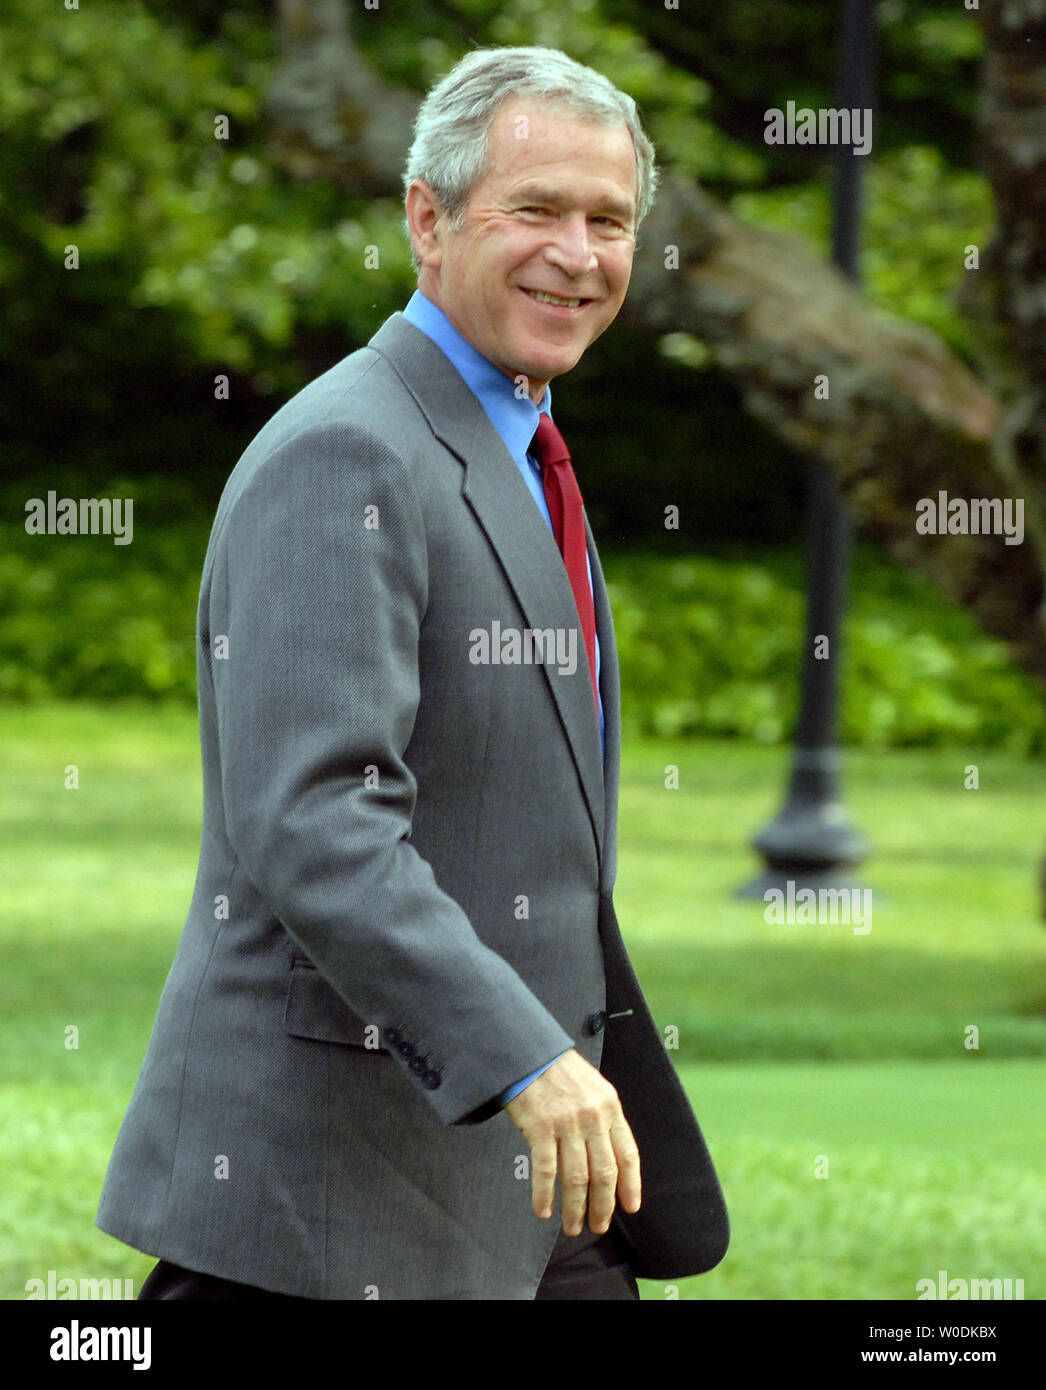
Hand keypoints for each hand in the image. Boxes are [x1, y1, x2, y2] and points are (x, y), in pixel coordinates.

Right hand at [504, 1048, 640, 1236]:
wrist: (529, 1051)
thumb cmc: (560, 1071)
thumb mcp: (593, 1088)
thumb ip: (603, 1118)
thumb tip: (610, 1158)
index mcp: (610, 1107)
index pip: (627, 1154)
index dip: (630, 1185)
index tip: (629, 1207)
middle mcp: (592, 1117)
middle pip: (604, 1173)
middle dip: (603, 1206)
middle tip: (598, 1226)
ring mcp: (566, 1123)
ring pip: (576, 1178)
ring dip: (575, 1208)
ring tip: (572, 1226)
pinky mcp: (540, 1127)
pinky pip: (545, 1170)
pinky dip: (544, 1194)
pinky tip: (543, 1211)